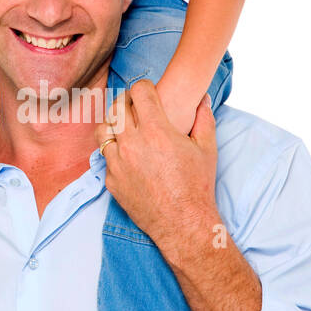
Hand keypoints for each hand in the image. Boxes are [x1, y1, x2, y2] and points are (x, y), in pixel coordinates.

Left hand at [95, 80, 218, 251]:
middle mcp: (132, 143)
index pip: (139, 91)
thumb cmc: (197, 186)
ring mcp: (117, 162)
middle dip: (127, 102)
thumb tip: (203, 99)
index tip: (149, 93)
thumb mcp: (207, 149)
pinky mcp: (111, 180)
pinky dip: (114, 151)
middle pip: (117, 105)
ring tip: (126, 128)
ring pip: (103, 129)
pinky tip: (127, 155)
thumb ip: (204, 118)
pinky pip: (105, 156)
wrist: (183, 223)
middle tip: (137, 107)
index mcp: (156, 130)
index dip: (145, 88)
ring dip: (114, 124)